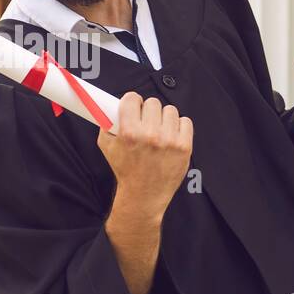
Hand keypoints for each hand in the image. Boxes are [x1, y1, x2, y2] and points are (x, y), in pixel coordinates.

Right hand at [97, 93, 193, 219]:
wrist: (144, 194)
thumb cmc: (125, 169)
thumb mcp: (107, 146)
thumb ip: (107, 124)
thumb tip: (109, 106)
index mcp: (129, 133)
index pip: (132, 98)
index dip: (132, 101)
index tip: (134, 106)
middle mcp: (150, 135)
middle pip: (153, 102)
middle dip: (148, 110)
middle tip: (146, 121)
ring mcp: (169, 141)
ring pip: (170, 110)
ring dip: (164, 118)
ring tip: (159, 129)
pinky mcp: (184, 147)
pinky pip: (186, 121)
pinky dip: (179, 127)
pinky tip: (171, 135)